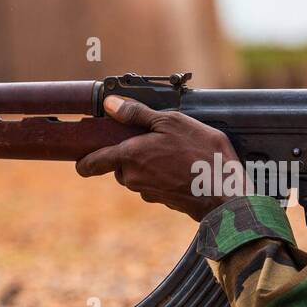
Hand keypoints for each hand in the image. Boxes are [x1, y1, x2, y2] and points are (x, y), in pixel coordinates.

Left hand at [76, 95, 241, 220]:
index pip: (92, 164)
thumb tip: (111, 104)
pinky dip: (164, 175)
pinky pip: (156, 184)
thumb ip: (138, 114)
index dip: (84, 161)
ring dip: (150, 164)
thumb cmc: (199, 154)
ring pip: (139, 175)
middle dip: (131, 155)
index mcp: (128, 157)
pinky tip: (184, 166)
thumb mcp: (170, 122)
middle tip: (153, 140)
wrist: (225, 192)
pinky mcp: (164, 201)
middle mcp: (133, 178)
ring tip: (175, 151)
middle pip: (119, 166)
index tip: (82, 158)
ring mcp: (148, 192)